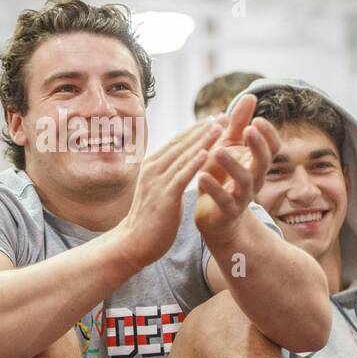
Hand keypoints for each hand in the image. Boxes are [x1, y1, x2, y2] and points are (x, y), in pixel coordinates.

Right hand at [111, 117, 224, 270]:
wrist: (134, 242)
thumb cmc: (150, 218)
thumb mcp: (160, 189)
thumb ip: (170, 175)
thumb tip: (184, 166)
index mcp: (153, 165)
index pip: (178, 142)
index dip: (196, 129)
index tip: (215, 118)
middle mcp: (153, 168)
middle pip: (182, 144)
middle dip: (203, 129)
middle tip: (222, 115)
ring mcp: (157, 181)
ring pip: (183, 156)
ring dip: (202, 140)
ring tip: (219, 127)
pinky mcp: (164, 196)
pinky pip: (181, 176)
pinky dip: (193, 163)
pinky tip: (206, 153)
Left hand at [193, 93, 280, 240]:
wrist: (215, 218)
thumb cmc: (222, 177)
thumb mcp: (229, 146)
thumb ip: (239, 124)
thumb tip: (251, 96)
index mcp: (256, 162)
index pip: (273, 147)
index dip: (268, 134)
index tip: (257, 119)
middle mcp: (254, 179)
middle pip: (264, 162)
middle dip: (258, 146)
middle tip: (249, 129)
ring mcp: (242, 196)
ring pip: (244, 181)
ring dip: (232, 165)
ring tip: (218, 150)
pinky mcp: (227, 211)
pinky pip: (224, 200)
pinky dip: (214, 188)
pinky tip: (202, 175)